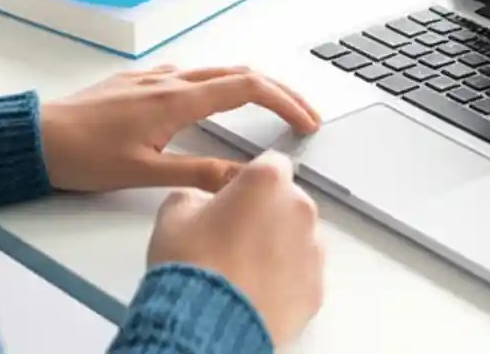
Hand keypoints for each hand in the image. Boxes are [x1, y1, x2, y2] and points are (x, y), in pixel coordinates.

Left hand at [38, 66, 319, 192]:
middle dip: (279, 92)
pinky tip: (209, 102)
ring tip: (270, 108)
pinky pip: (187, 75)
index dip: (285, 101)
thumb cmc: (81, 156)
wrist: (33, 138)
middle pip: (239, 74)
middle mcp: (169, 82)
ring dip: (249, 87)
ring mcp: (152, 79)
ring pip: (215, 73)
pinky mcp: (136, 84)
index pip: (248, 88)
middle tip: (303, 116)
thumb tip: (246, 174)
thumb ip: (200, 173)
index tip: (306, 122)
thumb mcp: (145, 173)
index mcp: (177, 100)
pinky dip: (215, 85)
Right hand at [149, 151, 324, 345]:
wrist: (205, 324)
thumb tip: (198, 204)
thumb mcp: (173, 215)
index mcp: (267, 182)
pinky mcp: (316, 286)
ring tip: (242, 269)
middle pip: (287, 200)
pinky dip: (286, 278)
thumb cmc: (192, 268)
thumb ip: (194, 197)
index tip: (236, 196)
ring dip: (277, 245)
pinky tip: (256, 289)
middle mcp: (298, 209)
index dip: (250, 180)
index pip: (270, 163)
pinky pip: (302, 272)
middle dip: (265, 213)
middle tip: (233, 236)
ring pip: (297, 236)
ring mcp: (312, 249)